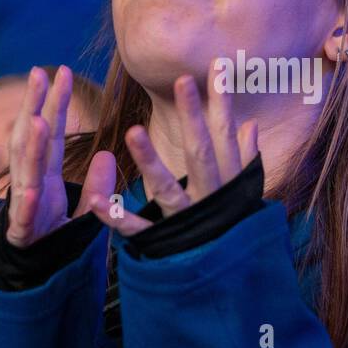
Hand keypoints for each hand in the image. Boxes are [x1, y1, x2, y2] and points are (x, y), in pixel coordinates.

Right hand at [6, 66, 115, 247]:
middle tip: (40, 73)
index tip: (61, 72)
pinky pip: (26, 216)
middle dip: (34, 106)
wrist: (33, 277)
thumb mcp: (84, 210)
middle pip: (30, 139)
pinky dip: (29, 202)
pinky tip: (35, 189)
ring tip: (36, 119)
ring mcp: (24, 205)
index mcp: (45, 174)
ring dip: (29, 146)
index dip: (54, 103)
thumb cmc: (53, 239)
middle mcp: (30, 183)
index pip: (50, 132)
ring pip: (24, 171)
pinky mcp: (22, 232)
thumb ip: (96, 185)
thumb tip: (108, 157)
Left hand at [84, 61, 257, 234]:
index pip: (225, 134)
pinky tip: (97, 202)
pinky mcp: (165, 241)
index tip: (216, 67)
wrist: (231, 280)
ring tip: (133, 132)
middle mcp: (209, 195)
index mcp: (227, 180)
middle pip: (202, 152)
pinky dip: (117, 218)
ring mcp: (187, 218)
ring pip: (168, 188)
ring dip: (150, 161)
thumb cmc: (236, 226)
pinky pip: (139, 229)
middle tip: (182, 82)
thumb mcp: (245, 191)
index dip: (221, 102)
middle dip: (192, 117)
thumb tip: (251, 123)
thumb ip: (246, 157)